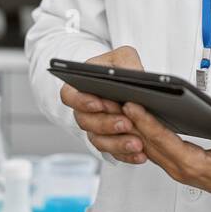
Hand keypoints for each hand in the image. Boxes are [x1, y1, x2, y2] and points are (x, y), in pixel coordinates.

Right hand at [59, 46, 146, 164]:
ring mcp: (96, 128)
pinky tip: (141, 155)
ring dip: (117, 143)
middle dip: (106, 124)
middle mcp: (84, 110)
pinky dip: (127, 155)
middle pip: (85, 122)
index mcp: (80, 87)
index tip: (99, 103)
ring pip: (99, 141)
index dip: (82, 101)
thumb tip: (131, 75)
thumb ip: (125, 63)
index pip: (69, 96)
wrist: (132, 86)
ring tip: (137, 143)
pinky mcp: (110, 142)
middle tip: (125, 123)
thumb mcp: (124, 56)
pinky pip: (114, 153)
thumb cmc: (121, 68)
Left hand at [122, 102, 210, 207]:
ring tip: (120, 107)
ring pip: (148, 148)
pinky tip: (138, 122)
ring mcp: (179, 170)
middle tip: (115, 100)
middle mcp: (182, 169)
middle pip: (148, 144)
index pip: (163, 140)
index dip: (146, 122)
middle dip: (130, 122)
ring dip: (134, 129)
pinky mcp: (181, 167)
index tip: (132, 105)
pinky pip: (155, 151)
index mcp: (195, 165)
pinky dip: (144, 136)